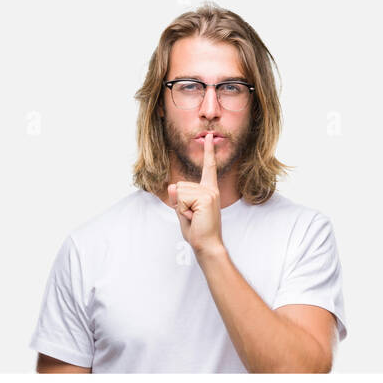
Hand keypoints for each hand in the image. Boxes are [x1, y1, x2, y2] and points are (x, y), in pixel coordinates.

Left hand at [168, 130, 223, 255]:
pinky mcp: (205, 198)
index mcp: (208, 190)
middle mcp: (210, 189)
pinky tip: (194, 218)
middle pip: (180, 185)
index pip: (209, 167)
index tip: (208, 136)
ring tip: (194, 218)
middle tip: (192, 216)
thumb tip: (172, 185)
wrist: (207, 245)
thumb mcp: (183, 211)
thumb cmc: (197, 230)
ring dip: (182, 208)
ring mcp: (209, 193)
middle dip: (180, 203)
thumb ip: (178, 198)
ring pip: (180, 192)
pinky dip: (183, 211)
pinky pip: (182, 199)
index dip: (208, 151)